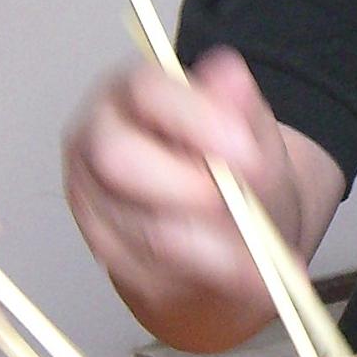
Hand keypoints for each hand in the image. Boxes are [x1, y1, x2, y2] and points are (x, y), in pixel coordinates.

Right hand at [64, 47, 318, 335]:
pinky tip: (243, 279)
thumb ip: (242, 109)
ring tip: (266, 262)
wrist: (230, 223)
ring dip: (213, 250)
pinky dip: (205, 279)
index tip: (246, 149)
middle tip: (241, 208)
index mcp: (132, 93)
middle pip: (118, 159)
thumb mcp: (252, 131)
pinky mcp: (102, 251)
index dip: (196, 119)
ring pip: (142, 229)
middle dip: (188, 187)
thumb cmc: (234, 164)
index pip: (147, 90)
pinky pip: (148, 273)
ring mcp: (90, 198)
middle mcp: (95, 139)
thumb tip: (230, 76)